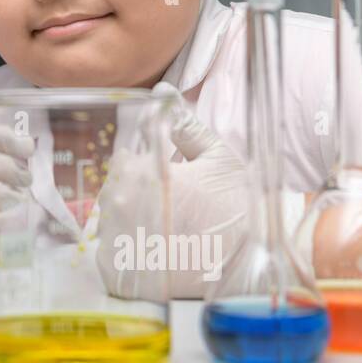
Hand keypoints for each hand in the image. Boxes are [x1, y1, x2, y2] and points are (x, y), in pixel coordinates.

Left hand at [96, 82, 248, 297]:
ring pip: (109, 222)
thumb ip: (185, 125)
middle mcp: (121, 205)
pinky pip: (109, 254)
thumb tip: (163, 90)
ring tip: (167, 232)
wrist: (252, 264)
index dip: (145, 170)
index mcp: (141, 172)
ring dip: (130, 223)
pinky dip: (127, 252)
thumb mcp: (218, 158)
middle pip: (113, 191)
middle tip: (171, 209)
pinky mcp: (117, 272)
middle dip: (137, 195)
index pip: (124, 163)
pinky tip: (156, 253)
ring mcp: (117, 240)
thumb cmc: (237, 207)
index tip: (167, 182)